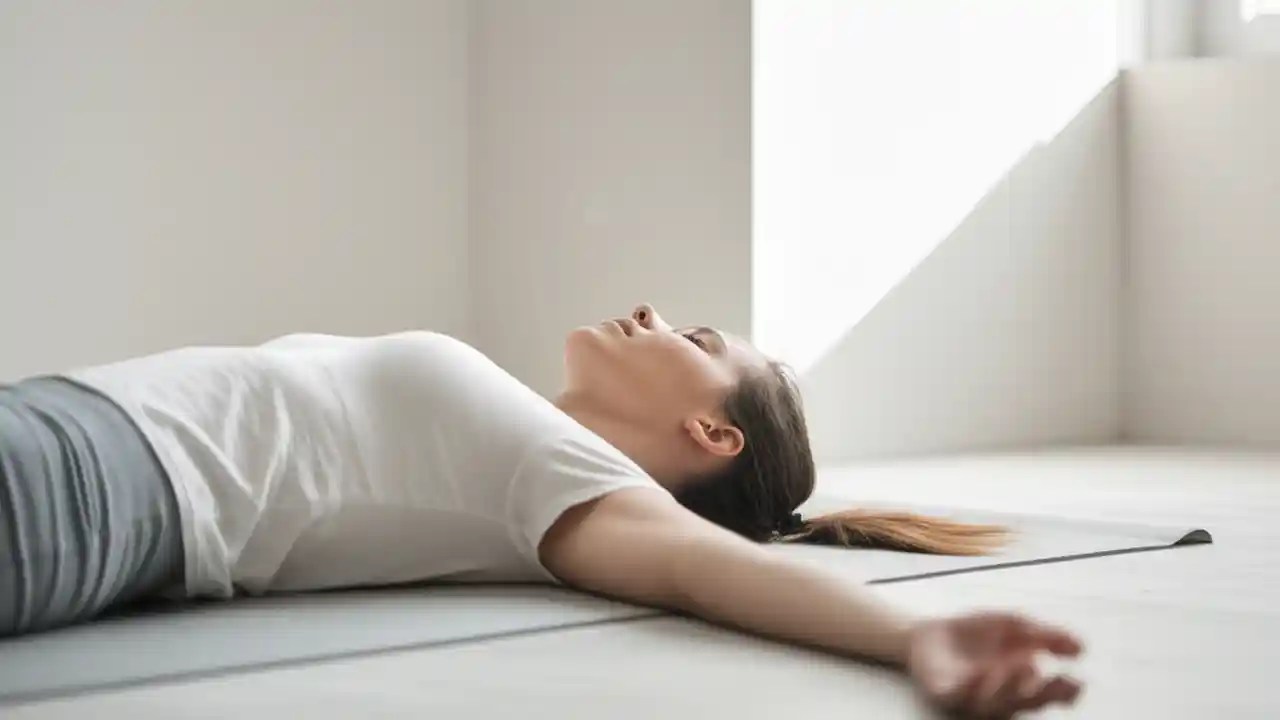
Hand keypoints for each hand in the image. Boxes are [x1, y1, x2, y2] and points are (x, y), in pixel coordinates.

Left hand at [906, 611, 1083, 717]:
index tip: (1076, 679)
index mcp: (1022, 683)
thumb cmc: (977, 634)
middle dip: (1041, 694)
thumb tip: (1082, 647)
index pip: (1049, 696)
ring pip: (994, 704)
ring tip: (1018, 665)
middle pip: (1026, 704)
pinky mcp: (945, 693)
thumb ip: (1045, 635)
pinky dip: (971, 685)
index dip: (1065, 692)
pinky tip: (981, 673)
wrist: (930, 631)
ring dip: (1007, 687)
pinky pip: (959, 695)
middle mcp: (1001, 696)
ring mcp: (973, 697)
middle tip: (1050, 677)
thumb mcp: (1014, 626)